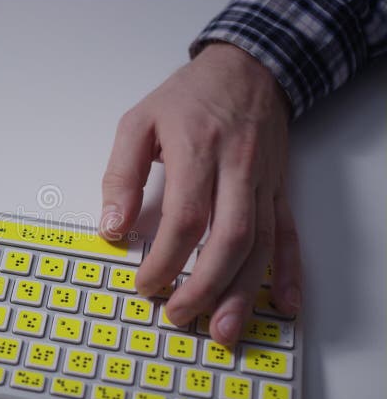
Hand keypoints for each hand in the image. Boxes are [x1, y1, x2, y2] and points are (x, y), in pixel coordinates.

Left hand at [100, 43, 301, 345]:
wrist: (249, 68)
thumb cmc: (189, 96)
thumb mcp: (138, 123)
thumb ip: (120, 175)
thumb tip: (111, 228)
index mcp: (196, 151)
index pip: (185, 218)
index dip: (165, 259)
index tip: (144, 285)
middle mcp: (236, 169)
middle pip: (228, 239)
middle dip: (204, 287)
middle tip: (178, 316)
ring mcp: (263, 183)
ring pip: (260, 246)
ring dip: (242, 293)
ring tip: (224, 330)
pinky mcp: (279, 190)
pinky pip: (288, 235)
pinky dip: (287, 273)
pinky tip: (281, 304)